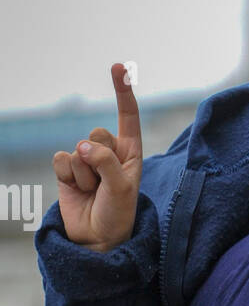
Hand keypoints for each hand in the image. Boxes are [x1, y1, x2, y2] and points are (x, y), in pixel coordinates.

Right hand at [53, 63, 143, 251]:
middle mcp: (109, 152)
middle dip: (99, 160)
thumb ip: (106, 163)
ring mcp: (86, 160)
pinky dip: (67, 177)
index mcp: (130, 152)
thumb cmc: (118, 214)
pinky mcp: (67, 170)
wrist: (97, 239)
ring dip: (85, 175)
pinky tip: (77, 191)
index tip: (119, 66)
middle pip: (97, 134)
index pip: (128, 116)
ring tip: (93, 192)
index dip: (123, 91)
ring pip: (77, 150)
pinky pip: (61, 160)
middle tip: (105, 185)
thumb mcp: (122, 189)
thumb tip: (81, 147)